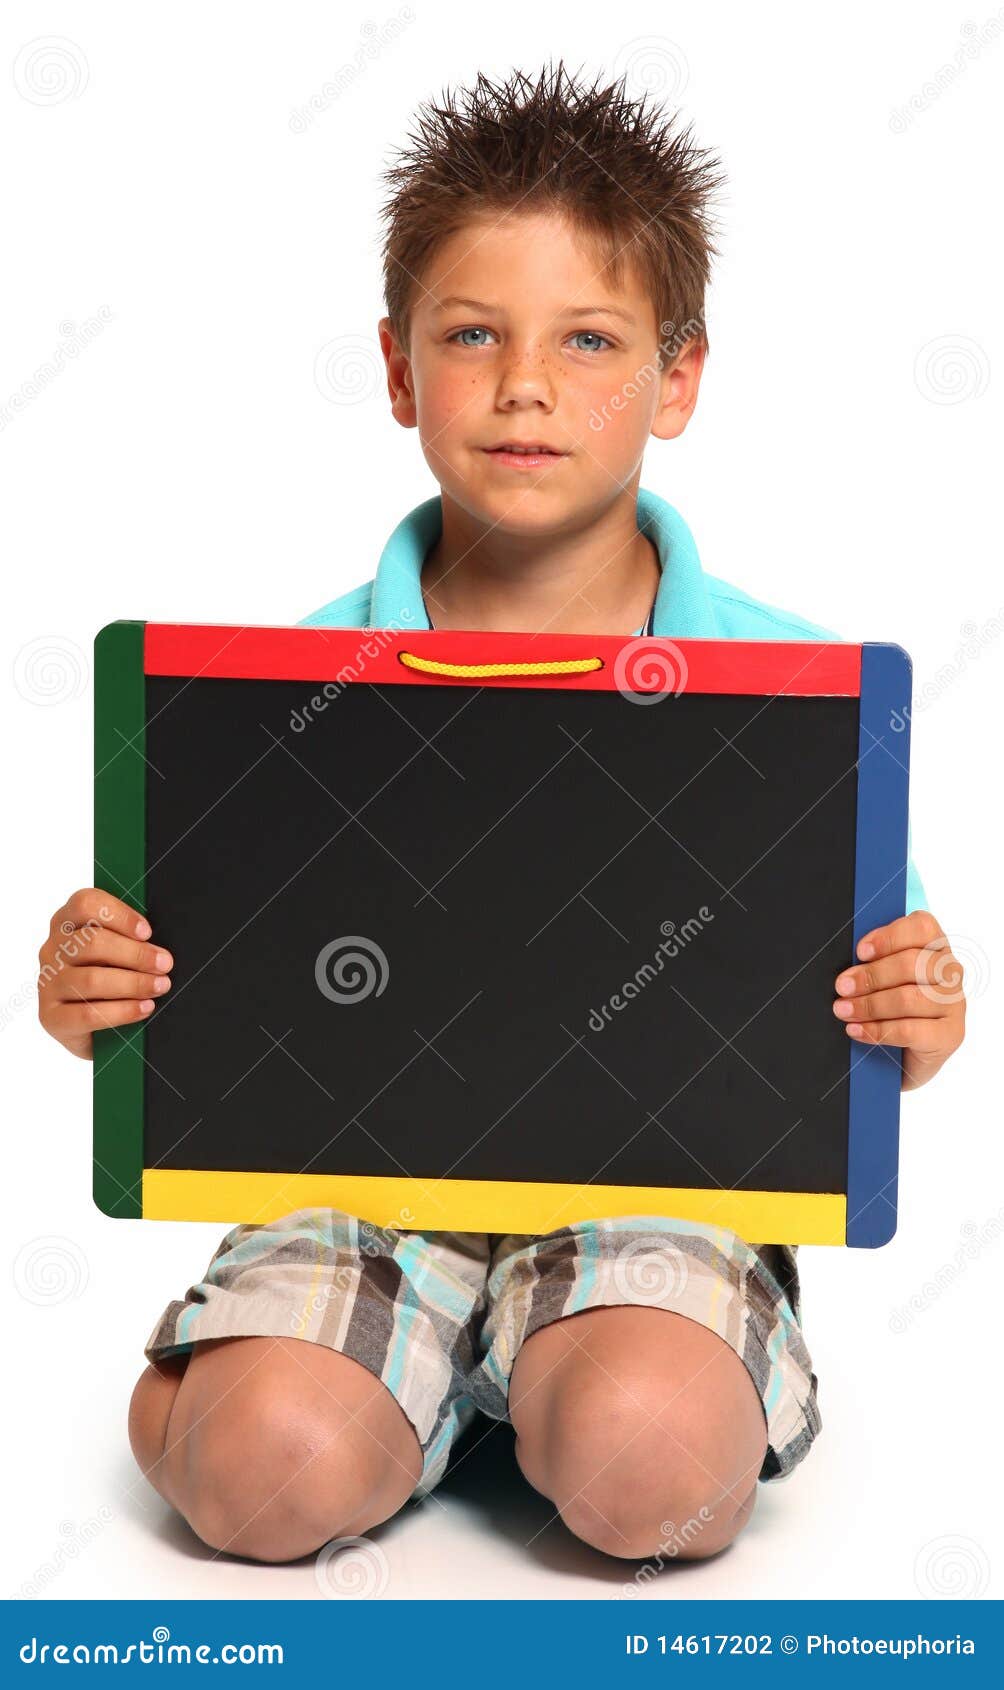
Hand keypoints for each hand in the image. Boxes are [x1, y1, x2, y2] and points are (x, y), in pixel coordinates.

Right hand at [37, 888, 172, 1060]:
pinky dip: (123, 1011)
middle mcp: (53, 950)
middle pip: (92, 942)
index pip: (85, 904)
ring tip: (160, 986)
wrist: (92, 1028)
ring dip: (133, 983)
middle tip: (164, 964)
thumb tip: (159, 945)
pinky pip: (89, 1014)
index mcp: (67, 922)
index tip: (147, 932)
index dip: (119, 915)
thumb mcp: (117, 952)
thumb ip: (131, 939)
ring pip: (92, 979)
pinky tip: (145, 1008)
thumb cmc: (110, 977)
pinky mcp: (51, 1017)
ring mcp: (48, 983)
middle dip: (135, 953)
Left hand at [832, 911, 965, 1090]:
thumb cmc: (892, 1006)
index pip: (922, 928)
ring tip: (843, 1010)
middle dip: (870, 976)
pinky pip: (910, 1030)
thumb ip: (873, 961)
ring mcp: (954, 1003)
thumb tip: (847, 962)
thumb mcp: (884, 978)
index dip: (889, 937)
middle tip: (842, 986)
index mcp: (935, 946)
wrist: (906, 1055)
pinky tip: (856, 1030)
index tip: (860, 951)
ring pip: (908, 998)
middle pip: (911, 964)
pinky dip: (877, 1031)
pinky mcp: (950, 1034)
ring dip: (869, 1005)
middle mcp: (950, 972)